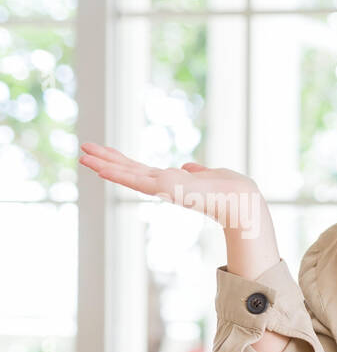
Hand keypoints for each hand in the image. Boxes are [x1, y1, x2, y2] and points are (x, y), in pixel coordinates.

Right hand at [78, 142, 272, 239]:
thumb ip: (197, 172)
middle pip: (129, 170)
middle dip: (107, 161)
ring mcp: (163, 187)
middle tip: (83, 152)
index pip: (142, 170)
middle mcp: (164, 185)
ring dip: (104, 165)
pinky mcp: (165, 188)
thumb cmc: (230, 189)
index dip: (123, 163)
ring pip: (127, 174)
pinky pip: (136, 181)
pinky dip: (117, 173)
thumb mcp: (210, 176)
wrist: (239, 200)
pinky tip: (100, 168)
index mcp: (173, 181)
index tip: (107, 156)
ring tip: (82, 156)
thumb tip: (189, 167)